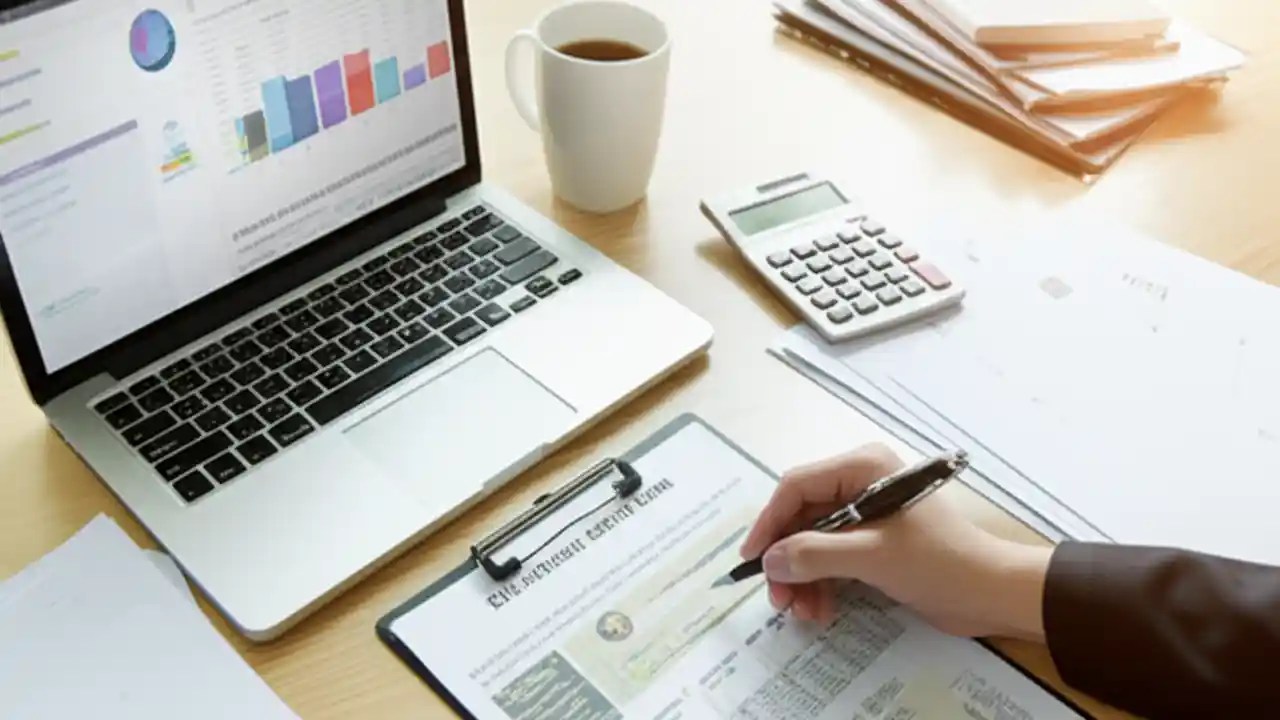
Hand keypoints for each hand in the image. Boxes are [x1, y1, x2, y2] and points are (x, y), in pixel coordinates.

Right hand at [740, 443, 1050, 640]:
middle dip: (788, 559)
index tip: (753, 560)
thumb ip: (815, 555)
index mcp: (862, 467)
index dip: (770, 523)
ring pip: (814, 540)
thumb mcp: (872, 557)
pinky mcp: (875, 539)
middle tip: (779, 599)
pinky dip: (822, 582)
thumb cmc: (939, 562)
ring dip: (803, 577)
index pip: (797, 487)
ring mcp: (868, 511)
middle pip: (802, 516)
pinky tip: (822, 609)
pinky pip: (833, 555)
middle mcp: (861, 481)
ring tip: (804, 613)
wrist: (991, 591)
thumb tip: (770, 561)